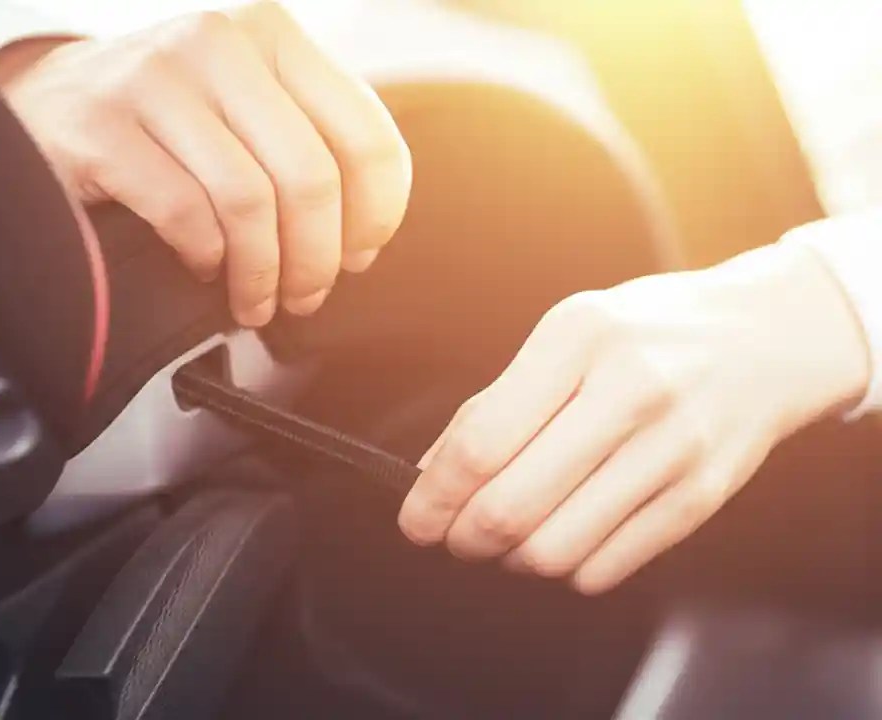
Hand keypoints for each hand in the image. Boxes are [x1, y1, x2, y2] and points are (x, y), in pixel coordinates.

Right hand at [0, 2, 411, 326]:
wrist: (45, 104)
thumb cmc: (165, 122)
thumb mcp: (245, 105)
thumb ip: (308, 142)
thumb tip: (364, 233)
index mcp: (270, 33)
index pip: (363, 133)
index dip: (375, 212)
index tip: (359, 255)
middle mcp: (216, 42)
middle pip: (310, 175)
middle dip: (317, 258)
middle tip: (305, 297)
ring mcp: (153, 79)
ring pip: (249, 201)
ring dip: (261, 272)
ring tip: (255, 301)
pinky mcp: (100, 126)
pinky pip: (183, 213)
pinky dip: (204, 256)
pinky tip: (202, 267)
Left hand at [399, 241, 869, 593]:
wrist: (766, 338)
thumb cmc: (648, 335)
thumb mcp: (567, 334)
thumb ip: (497, 402)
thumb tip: (430, 474)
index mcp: (578, 337)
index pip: (481, 442)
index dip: (433, 497)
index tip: (416, 520)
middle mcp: (629, 390)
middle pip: (511, 506)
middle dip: (464, 537)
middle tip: (456, 536)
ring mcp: (672, 446)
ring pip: (556, 549)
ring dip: (513, 559)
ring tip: (510, 539)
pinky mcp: (701, 495)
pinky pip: (608, 566)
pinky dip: (569, 569)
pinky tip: (565, 538)